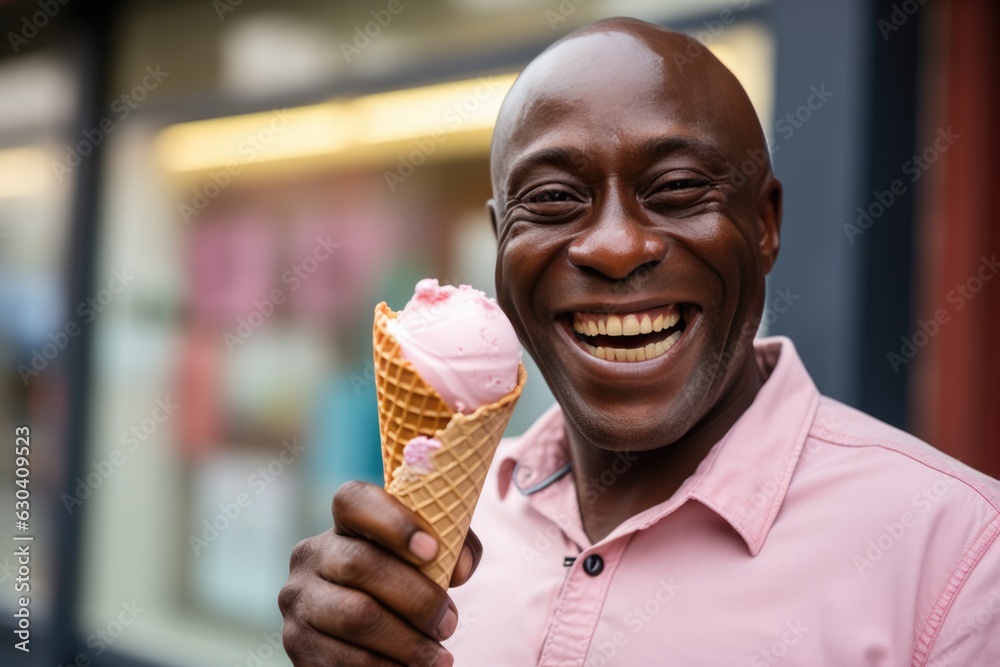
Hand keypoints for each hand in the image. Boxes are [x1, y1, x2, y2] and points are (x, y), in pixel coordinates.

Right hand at [279, 481, 482, 665]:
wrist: (362, 633)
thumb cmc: (405, 582)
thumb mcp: (428, 556)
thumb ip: (453, 546)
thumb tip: (459, 567)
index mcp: (343, 522)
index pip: (354, 501)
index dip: (393, 522)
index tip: (432, 550)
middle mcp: (312, 555)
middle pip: (362, 564)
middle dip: (417, 598)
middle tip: (449, 623)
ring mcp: (299, 600)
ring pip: (355, 617)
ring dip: (407, 642)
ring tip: (438, 656)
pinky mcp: (297, 643)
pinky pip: (344, 659)